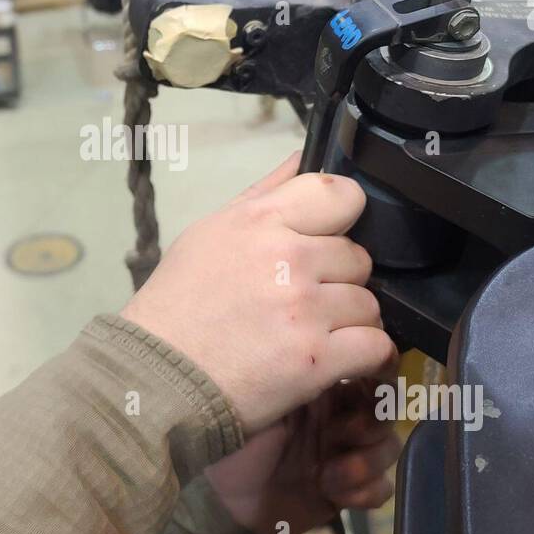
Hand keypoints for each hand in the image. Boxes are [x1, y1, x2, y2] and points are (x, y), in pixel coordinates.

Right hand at [121, 151, 394, 432]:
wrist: (157, 377)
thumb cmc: (177, 306)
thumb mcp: (209, 234)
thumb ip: (263, 194)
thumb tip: (302, 156)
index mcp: (261, 221)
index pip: (342, 194)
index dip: (342, 218)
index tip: (329, 238)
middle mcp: (289, 258)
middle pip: (358, 257)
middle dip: (339, 280)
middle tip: (308, 301)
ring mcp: (305, 309)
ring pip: (369, 304)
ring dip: (351, 322)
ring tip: (318, 336)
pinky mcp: (317, 359)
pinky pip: (376, 346)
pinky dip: (367, 358)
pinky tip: (345, 361)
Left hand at [203, 376, 401, 533]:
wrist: (211, 490)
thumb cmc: (227, 425)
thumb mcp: (265, 385)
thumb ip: (307, 364)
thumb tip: (349, 345)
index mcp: (318, 375)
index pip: (367, 362)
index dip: (377, 371)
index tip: (369, 382)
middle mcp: (335, 409)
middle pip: (386, 405)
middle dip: (374, 419)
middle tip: (344, 431)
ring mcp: (343, 449)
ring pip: (389, 446)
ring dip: (366, 459)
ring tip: (327, 470)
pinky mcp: (346, 490)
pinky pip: (381, 487)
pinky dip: (364, 490)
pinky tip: (329, 490)